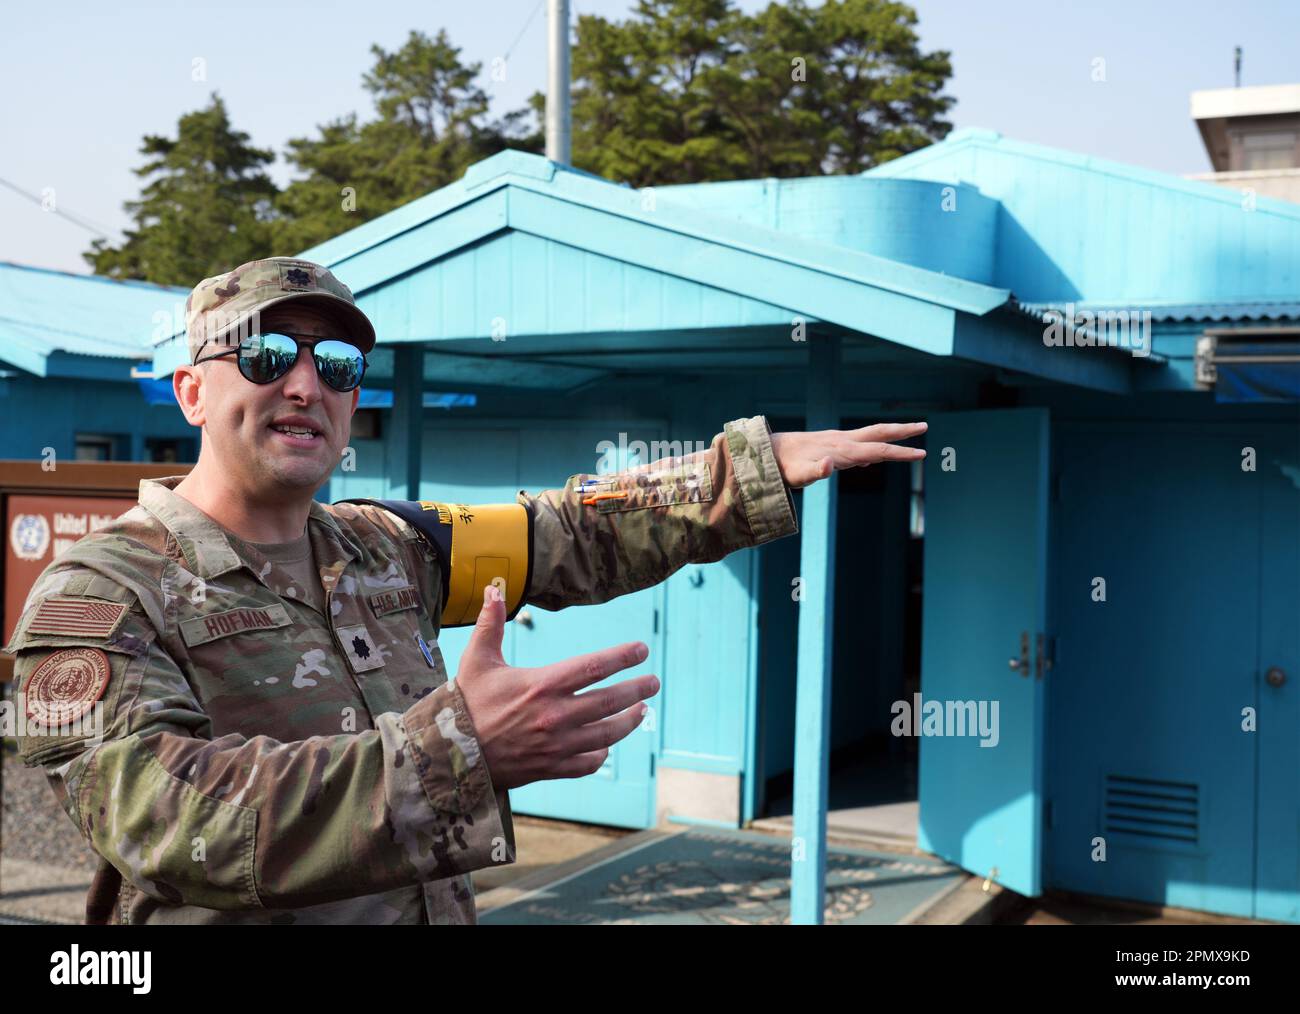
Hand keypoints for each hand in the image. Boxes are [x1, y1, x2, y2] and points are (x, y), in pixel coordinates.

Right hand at [454, 585, 658, 789]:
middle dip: (636, 690)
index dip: (622, 657)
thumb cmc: (464, 703)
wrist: (449, 754)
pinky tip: (606, 746)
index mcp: (542, 685)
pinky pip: (587, 763)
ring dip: (628, 722)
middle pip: (609, 701)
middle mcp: (555, 716)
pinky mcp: (550, 769)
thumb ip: (491, 623)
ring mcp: (555, 745)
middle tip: (653, 682)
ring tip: (641, 711)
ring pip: (606, 735)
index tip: (642, 649)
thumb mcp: (477, 659)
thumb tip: (493, 588)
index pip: (594, 666)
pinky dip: (600, 755)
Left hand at [771, 422, 927, 487]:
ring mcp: (836, 440)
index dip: (900, 453)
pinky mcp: (829, 443)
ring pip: (869, 435)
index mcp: (841, 451)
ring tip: (909, 434)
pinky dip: (872, 445)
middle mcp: (841, 441)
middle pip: (878, 433)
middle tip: (925, 427)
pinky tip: (870, 457)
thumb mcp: (798, 475)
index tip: (922, 454)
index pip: (877, 451)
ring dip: (890, 434)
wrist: (766, 452)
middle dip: (903, 431)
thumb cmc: (783, 468)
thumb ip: (814, 472)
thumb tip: (829, 465)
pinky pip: (857, 443)